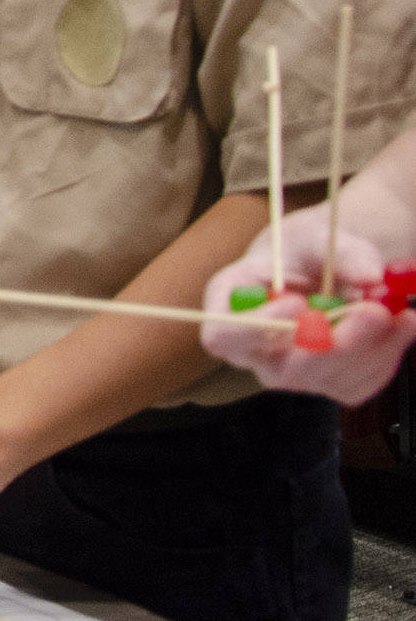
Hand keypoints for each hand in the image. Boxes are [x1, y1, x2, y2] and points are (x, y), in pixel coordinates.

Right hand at [203, 221, 415, 403]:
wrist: (329, 267)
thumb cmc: (306, 249)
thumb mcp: (317, 236)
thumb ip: (343, 252)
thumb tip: (371, 277)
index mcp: (229, 305)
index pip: (222, 335)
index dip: (257, 327)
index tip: (298, 302)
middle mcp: (253, 349)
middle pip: (286, 371)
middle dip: (336, 345)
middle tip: (376, 310)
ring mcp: (290, 371)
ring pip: (328, 379)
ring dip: (373, 346)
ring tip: (399, 310)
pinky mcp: (328, 384)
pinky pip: (359, 384)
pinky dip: (387, 355)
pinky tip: (398, 327)